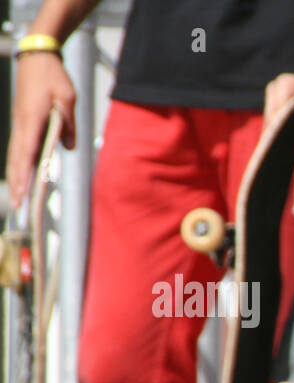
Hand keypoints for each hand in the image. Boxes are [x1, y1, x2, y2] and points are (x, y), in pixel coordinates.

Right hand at [5, 52, 75, 208]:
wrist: (37, 57)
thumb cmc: (53, 76)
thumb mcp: (67, 98)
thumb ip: (68, 124)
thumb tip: (69, 146)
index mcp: (32, 120)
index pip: (27, 153)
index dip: (24, 175)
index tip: (23, 193)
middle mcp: (21, 124)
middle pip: (17, 159)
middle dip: (17, 183)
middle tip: (18, 206)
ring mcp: (19, 123)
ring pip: (16, 154)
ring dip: (16, 175)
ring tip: (19, 196)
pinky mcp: (22, 121)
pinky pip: (20, 146)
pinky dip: (20, 162)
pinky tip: (23, 175)